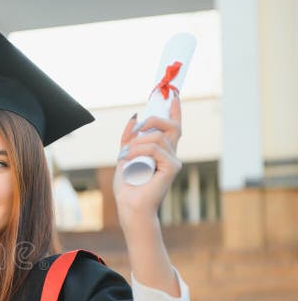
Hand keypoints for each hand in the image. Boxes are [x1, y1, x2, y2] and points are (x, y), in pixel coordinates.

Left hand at [113, 94, 182, 226]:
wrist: (130, 206)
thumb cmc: (128, 187)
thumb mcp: (125, 156)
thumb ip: (129, 138)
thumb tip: (135, 117)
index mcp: (162, 152)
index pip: (173, 127)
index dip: (175, 110)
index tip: (173, 94)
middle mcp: (171, 154)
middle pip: (170, 126)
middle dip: (154, 119)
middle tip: (137, 128)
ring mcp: (173, 161)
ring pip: (156, 138)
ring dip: (136, 144)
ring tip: (125, 156)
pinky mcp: (172, 167)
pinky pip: (156, 150)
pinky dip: (139, 153)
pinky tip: (130, 161)